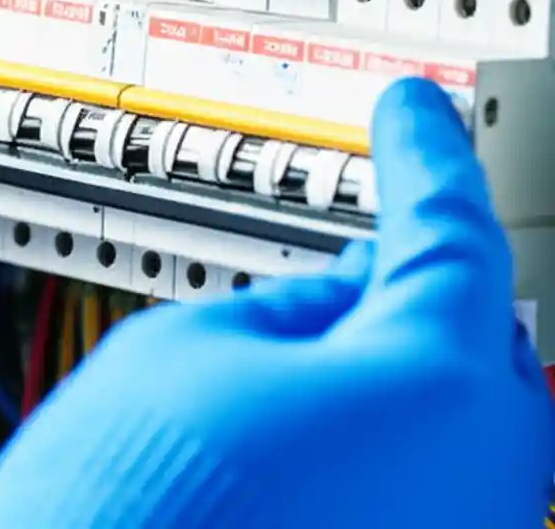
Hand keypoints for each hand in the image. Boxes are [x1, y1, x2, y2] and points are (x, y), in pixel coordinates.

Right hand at [0, 79, 554, 527]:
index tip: (412, 112)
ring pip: (454, 422)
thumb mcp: (186, 349)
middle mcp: (479, 476)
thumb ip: (287, 304)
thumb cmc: (123, 510)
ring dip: (395, 364)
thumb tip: (338, 295)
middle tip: (376, 231)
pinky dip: (384, 440)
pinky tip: (320, 426)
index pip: (447, 229)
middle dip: (423, 274)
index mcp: (431, 384)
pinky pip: (426, 489)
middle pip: (474, 333)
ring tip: (323, 339)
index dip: (422, 154)